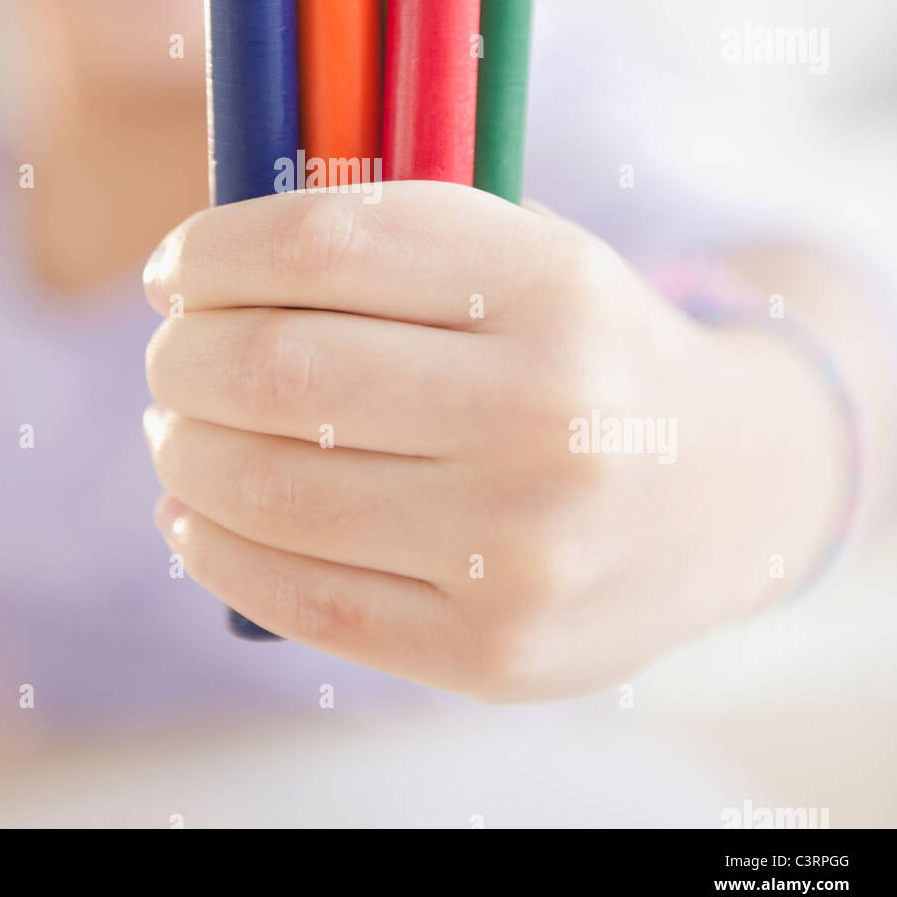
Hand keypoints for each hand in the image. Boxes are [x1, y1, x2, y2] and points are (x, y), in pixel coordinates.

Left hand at [142, 182, 844, 700]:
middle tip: (172, 356)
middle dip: (182, 358)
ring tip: (177, 430)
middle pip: (278, 369)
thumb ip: (386, 246)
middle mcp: (549, 414)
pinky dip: (214, 548)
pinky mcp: (496, 652)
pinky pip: (303, 600)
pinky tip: (193, 513)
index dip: (214, 254)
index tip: (175, 271)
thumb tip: (201, 275)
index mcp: (550, 285)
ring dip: (184, 451)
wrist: (723, 490)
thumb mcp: (524, 255)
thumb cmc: (581, 353)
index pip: (322, 244)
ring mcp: (523, 547)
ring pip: (271, 492)